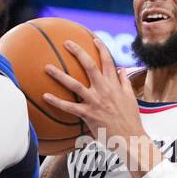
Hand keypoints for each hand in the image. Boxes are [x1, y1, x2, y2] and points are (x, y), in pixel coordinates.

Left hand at [42, 39, 154, 171]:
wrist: (130, 139)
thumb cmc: (131, 120)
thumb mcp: (131, 98)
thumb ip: (125, 83)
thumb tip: (122, 70)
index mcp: (115, 85)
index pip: (108, 61)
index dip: (101, 48)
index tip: (94, 38)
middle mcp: (104, 90)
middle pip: (89, 65)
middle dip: (78, 52)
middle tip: (66, 43)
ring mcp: (95, 101)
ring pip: (74, 84)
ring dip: (60, 75)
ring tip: (47, 67)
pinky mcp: (88, 115)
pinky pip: (69, 107)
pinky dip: (56, 101)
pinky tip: (45, 96)